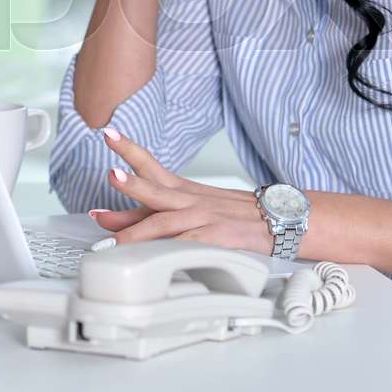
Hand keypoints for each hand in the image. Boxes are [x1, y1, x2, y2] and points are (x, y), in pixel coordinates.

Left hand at [87, 127, 271, 255]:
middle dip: (131, 183)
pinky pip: (192, 244)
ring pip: (168, 221)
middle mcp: (191, 200)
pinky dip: (174, 250)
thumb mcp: (195, 208)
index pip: (152, 166)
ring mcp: (206, 217)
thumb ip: (155, 216)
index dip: (130, 150)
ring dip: (141, 228)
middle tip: (111, 175)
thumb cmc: (237, 215)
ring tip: (116, 236)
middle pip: (157, 189)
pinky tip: (158, 256)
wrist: (283, 218)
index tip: (109, 134)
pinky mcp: (220, 237)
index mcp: (184, 190)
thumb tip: (115, 221)